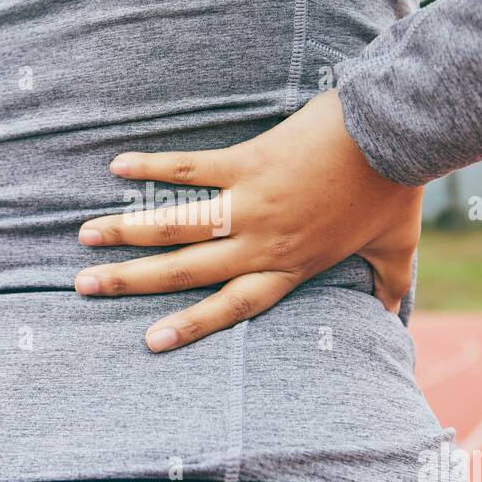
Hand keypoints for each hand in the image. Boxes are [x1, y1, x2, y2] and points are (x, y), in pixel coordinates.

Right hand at [75, 89, 422, 351]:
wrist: (392, 139)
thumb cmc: (394, 192)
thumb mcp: (396, 250)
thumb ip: (387, 286)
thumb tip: (389, 316)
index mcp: (289, 267)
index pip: (231, 306)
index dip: (190, 325)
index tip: (150, 341)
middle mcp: (260, 243)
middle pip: (184, 270)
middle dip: (131, 282)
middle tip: (86, 287)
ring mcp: (249, 203)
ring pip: (175, 225)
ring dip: (126, 231)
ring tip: (86, 237)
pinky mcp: (246, 162)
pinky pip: (190, 168)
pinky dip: (153, 166)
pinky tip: (118, 166)